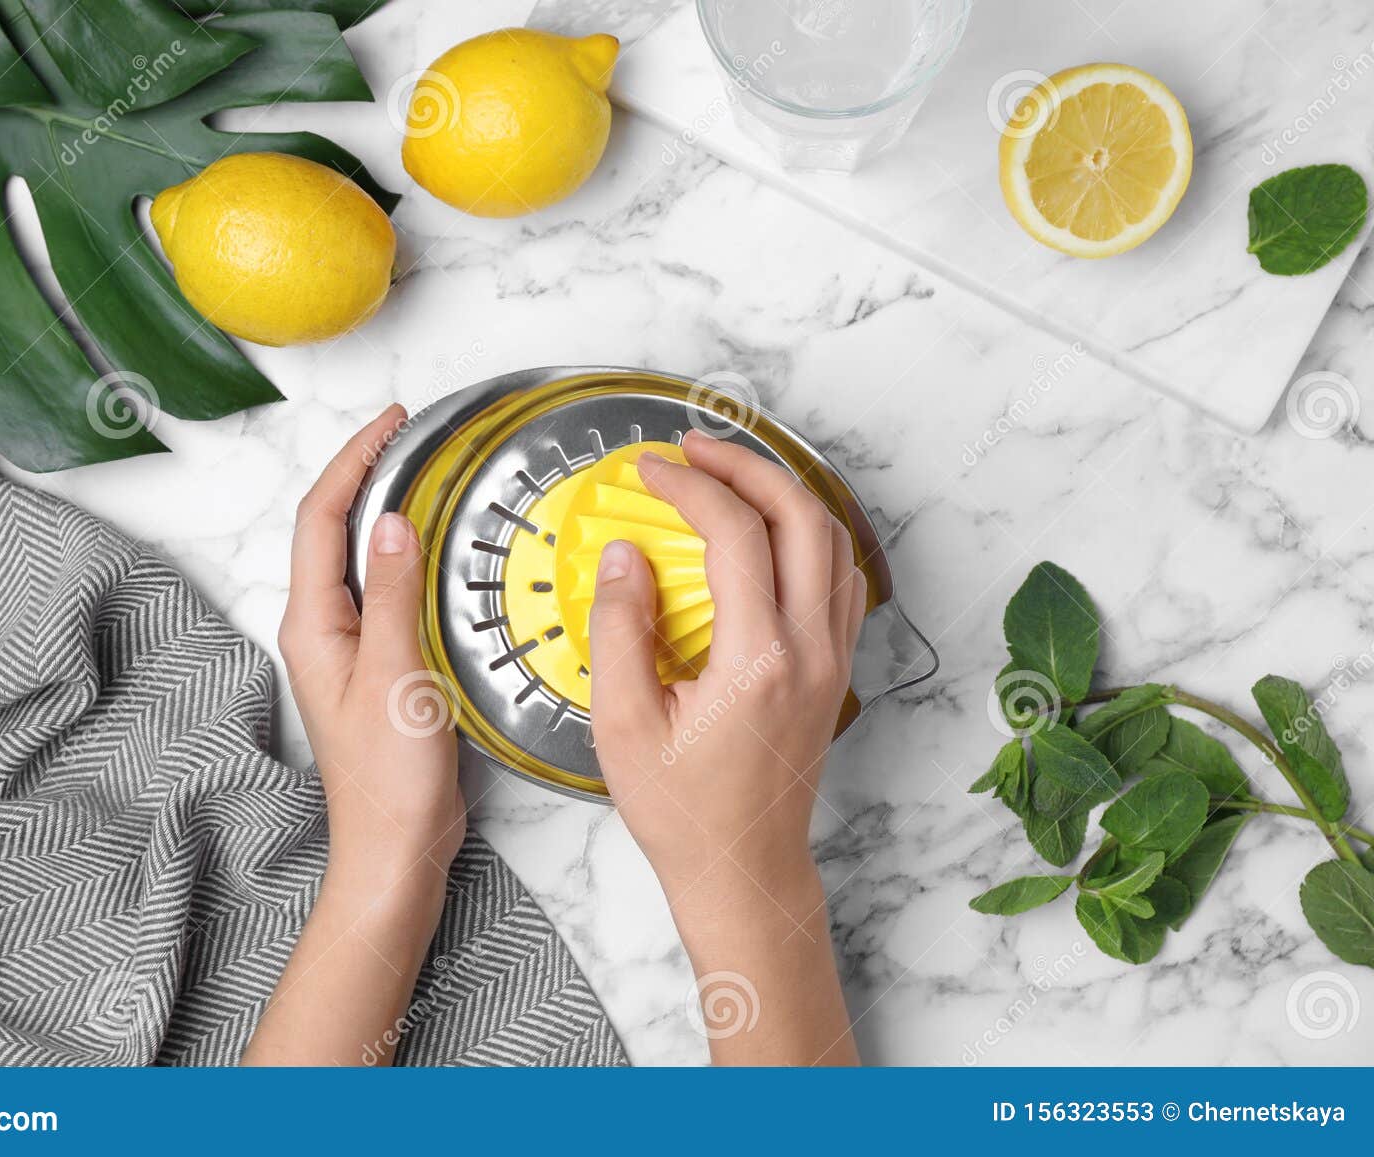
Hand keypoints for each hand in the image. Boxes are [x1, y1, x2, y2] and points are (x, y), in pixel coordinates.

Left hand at [278, 404, 465, 902]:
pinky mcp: (374, 664)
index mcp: (313, 623)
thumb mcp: (396, 673)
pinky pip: (381, 588)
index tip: (390, 424)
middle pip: (331, 528)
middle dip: (364, 473)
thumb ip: (393, 594)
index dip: (353, 461)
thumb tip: (393, 521)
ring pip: (356, 556)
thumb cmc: (389, 778)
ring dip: (383, 509)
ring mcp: (346, 646)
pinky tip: (432, 549)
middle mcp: (320, 628)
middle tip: (408, 435)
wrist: (394, 846)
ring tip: (421, 472)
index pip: (322, 517)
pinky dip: (402, 553)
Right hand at [587, 428, 865, 1063]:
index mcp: (756, 662)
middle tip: (695, 447)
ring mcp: (832, 659)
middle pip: (802, 517)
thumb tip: (627, 555)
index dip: (692, 487)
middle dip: (747, 466)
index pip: (736, 536)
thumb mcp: (624, 725)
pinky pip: (837, 577)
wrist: (743, 868)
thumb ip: (622, 630)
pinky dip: (806, 534)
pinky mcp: (835, 670)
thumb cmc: (685, 813)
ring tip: (728, 474)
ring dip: (782, 493)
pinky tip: (766, 531)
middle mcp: (809, 652)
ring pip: (831, 541)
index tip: (652, 470)